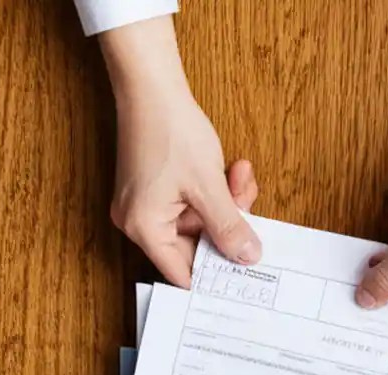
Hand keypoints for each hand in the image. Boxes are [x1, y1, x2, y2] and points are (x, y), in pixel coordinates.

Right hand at [99, 16, 260, 286]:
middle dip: (229, 223)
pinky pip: (193, 202)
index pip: (183, 272)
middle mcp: (138, 221)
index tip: (244, 273)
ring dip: (227, 202)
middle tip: (248, 202)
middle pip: (196, 243)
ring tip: (240, 175)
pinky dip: (215, 190)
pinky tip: (231, 170)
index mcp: (144, 228)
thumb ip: (229, 227)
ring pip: (200, 220)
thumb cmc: (171, 131)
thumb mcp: (209, 187)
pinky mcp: (156, 188)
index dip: (215, 273)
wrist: (153, 88)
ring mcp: (147, 204)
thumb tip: (247, 257)